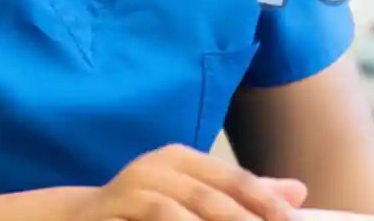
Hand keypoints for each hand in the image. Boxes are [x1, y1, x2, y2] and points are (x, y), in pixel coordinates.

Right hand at [71, 144, 306, 220]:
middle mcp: (158, 164)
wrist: (76, 220)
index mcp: (182, 159)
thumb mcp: (191, 200)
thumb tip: (298, 192)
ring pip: (182, 212)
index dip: (265, 202)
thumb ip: (240, 196)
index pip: (234, 179)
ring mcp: (132, 186)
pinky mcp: (114, 207)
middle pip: (212, 197)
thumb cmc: (142, 212)